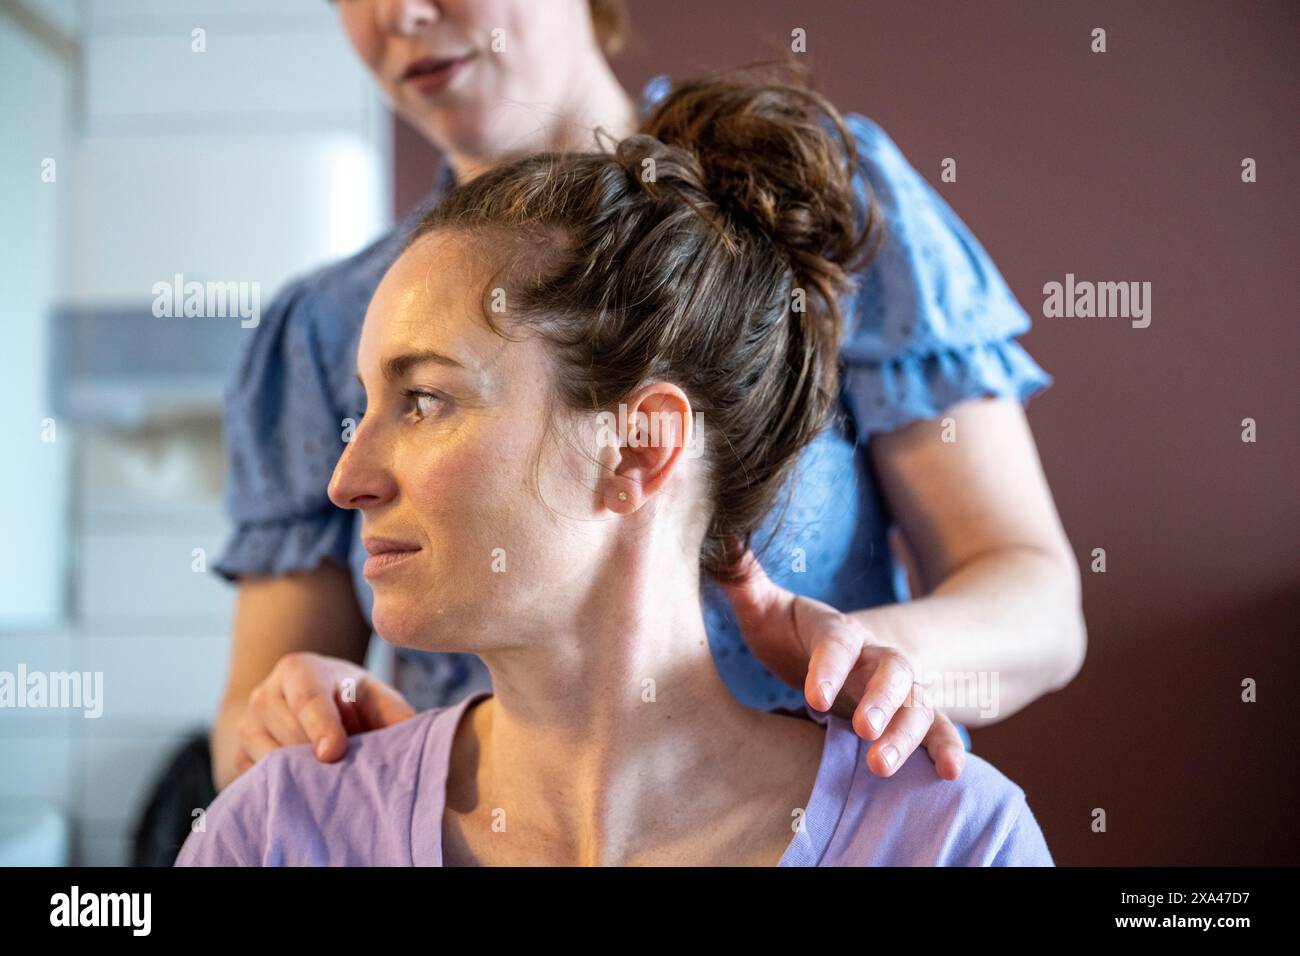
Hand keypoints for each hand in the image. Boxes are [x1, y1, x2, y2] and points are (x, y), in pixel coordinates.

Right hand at [232, 652, 415, 776]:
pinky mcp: (238, 756)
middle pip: (287, 735)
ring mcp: (246, 725)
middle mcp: (264, 693)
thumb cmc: (351, 700)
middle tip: (346, 774)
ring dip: (301, 776)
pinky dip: (283, 790)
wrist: (307, 706)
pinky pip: (257, 780)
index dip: (321, 727)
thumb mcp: (376, 699)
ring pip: (269, 761)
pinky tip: (308, 792)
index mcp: (299, 669)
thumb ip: (396, 715)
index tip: (334, 754)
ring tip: (331, 782)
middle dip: (317, 758)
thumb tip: (416, 741)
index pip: (307, 699)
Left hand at [720, 549, 965, 779]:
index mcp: (836, 631)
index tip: (814, 698)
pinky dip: (947, 748)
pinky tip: (949, 774)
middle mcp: (873, 656)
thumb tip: (725, 539)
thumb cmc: (787, 632)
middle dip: (882, 700)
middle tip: (865, 731)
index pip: (837, 642)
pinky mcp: (907, 715)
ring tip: (881, 767)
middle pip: (892, 670)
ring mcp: (896, 687)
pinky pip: (937, 728)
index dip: (829, 667)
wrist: (820, 652)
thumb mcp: (764, 608)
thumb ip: (744, 580)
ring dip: (907, 734)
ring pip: (917, 703)